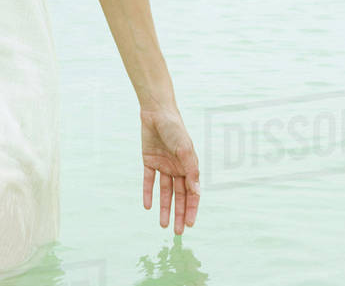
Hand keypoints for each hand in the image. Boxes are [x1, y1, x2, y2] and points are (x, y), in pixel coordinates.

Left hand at [140, 106, 199, 232]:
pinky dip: (148, 193)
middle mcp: (177, 169)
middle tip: (176, 232)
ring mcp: (163, 166)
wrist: (157, 112)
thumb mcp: (185, 150)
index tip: (189, 224)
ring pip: (165, 192)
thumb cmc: (175, 129)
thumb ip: (191, 171)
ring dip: (164, 208)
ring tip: (163, 225)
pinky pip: (149, 181)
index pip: (192, 193)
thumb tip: (197, 193)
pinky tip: (148, 206)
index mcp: (189, 167)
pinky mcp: (149, 161)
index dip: (191, 209)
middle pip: (179, 196)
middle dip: (178, 214)